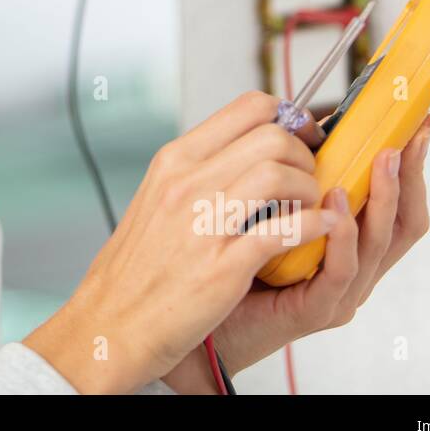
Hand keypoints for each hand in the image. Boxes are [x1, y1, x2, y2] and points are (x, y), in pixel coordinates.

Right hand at [23, 91, 338, 393]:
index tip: (302, 136)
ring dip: (309, 190)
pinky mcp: (223, 266)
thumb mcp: (156, 198)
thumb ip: (198, 171)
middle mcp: (186, 183)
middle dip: (305, 155)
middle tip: (308, 179)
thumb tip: (248, 152)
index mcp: (174, 161)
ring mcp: (203, 223)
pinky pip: (284, 230)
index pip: (248, 107)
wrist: (110, 323)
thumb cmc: (136, 269)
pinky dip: (313, 226)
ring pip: (280, 175)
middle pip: (272, 136)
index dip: (289, 116)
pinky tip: (319, 230)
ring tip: (308, 208)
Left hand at [198, 112, 429, 377]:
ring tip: (383, 158)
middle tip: (410, 135)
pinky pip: (340, 272)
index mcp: (348, 241)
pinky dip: (343, 236)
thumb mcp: (270, 207)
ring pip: (378, 243)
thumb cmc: (231, 263)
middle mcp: (353, 266)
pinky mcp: (316, 309)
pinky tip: (337, 205)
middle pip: (402, 222)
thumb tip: (313, 121)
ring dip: (383, 197)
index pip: (394, 200)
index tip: (417, 122)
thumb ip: (297, 176)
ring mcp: (339, 291)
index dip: (409, 163)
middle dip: (411, 175)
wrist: (201, 324)